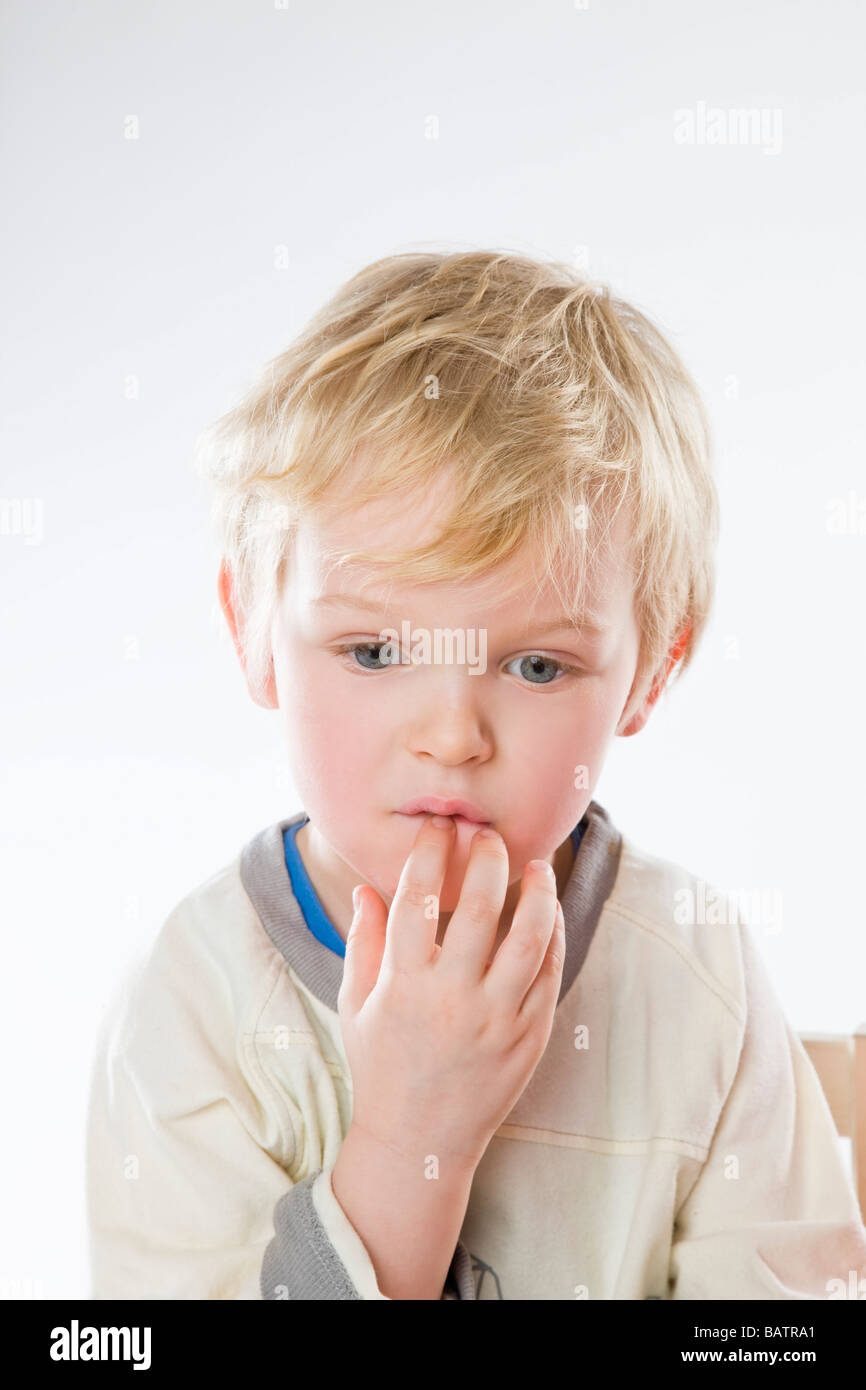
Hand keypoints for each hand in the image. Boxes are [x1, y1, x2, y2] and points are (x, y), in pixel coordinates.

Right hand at [337, 814, 564, 1174]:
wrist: (420, 1142)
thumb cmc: (382, 1067)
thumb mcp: (357, 1005)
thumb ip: (364, 942)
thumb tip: (367, 887)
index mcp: (404, 984)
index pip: (418, 897)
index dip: (431, 852)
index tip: (440, 827)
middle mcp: (452, 998)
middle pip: (478, 906)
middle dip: (486, 857)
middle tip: (488, 834)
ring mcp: (497, 1019)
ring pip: (529, 936)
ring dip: (536, 891)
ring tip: (536, 865)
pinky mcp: (530, 1037)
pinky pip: (550, 973)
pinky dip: (553, 935)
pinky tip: (548, 911)